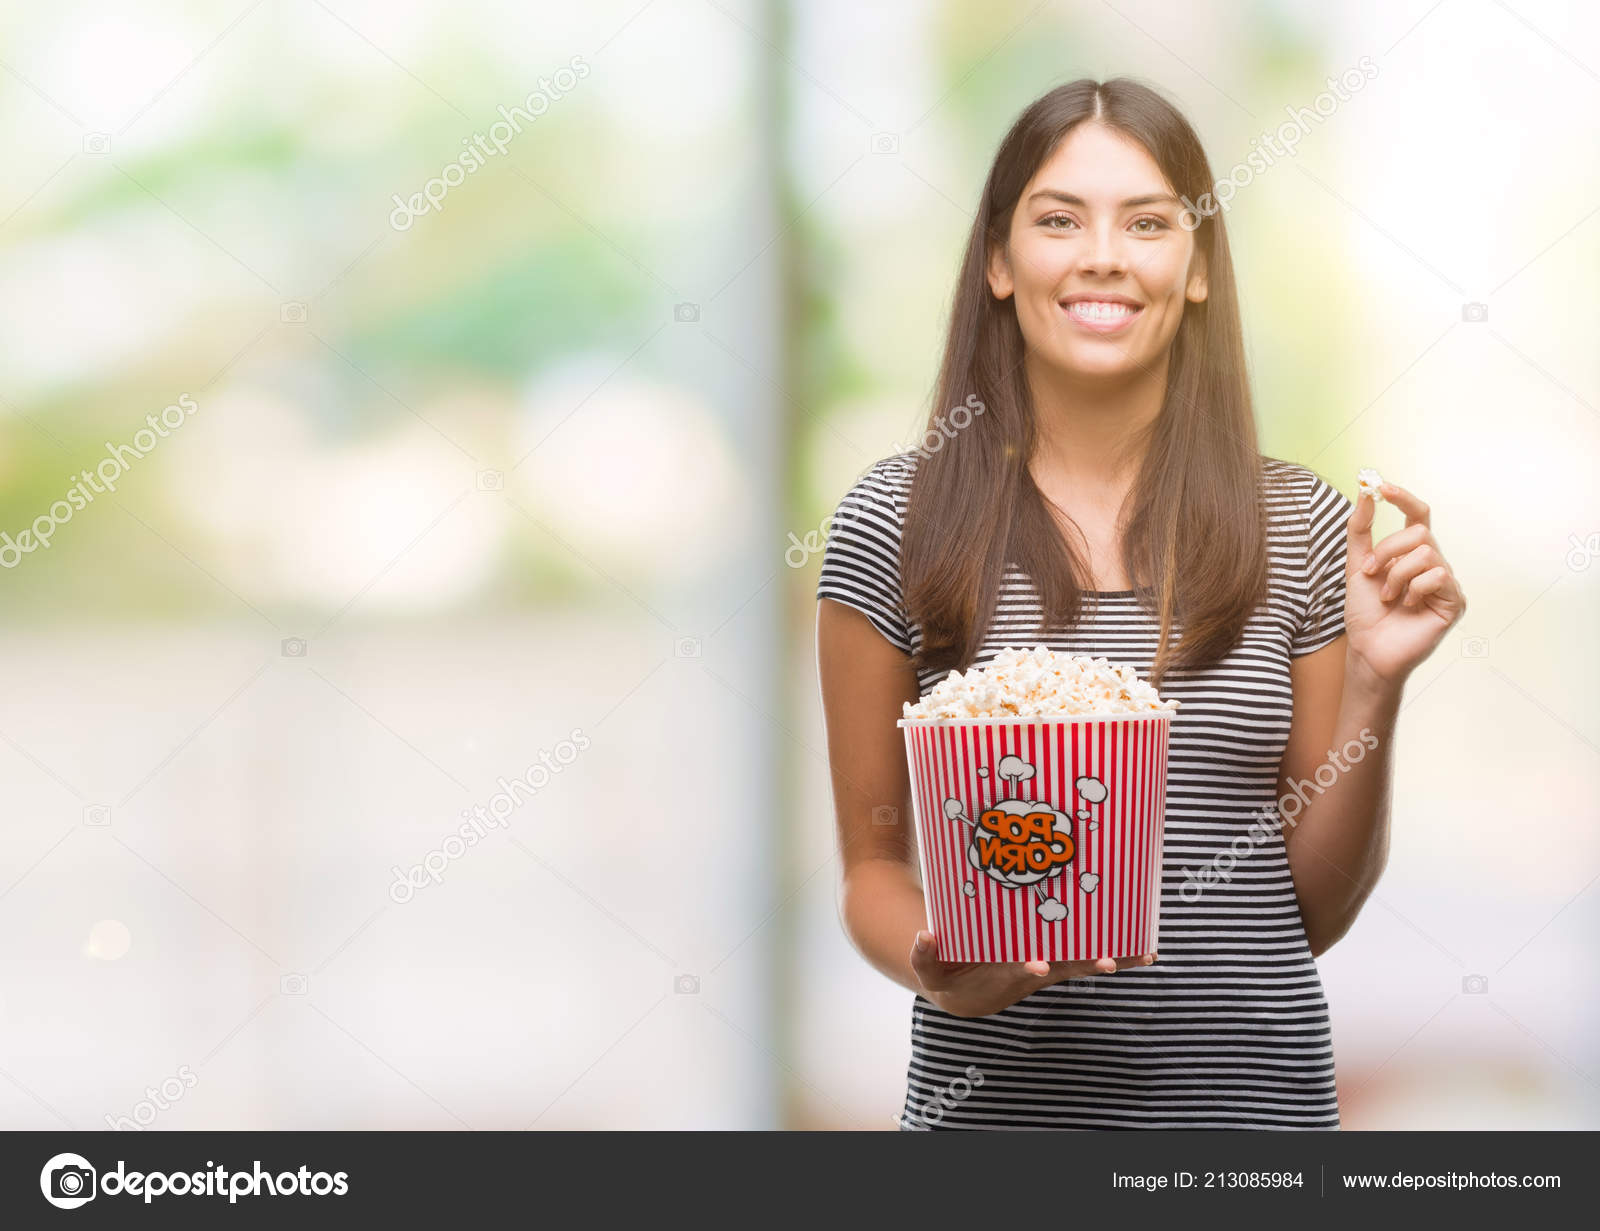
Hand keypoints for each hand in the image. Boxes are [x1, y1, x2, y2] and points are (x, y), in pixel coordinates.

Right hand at [908, 930, 1155, 1017]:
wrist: (967, 994)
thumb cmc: (947, 976)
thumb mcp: (930, 971)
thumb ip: (924, 956)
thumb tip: (924, 934)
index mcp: (1001, 972)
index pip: (1017, 969)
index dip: (1028, 966)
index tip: (1037, 963)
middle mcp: (1032, 970)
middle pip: (1062, 968)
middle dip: (1085, 963)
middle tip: (1111, 962)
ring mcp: (1048, 965)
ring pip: (1083, 962)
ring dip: (1114, 959)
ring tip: (1145, 954)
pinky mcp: (1057, 958)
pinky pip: (1088, 955)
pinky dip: (1118, 954)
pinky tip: (1145, 950)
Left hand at [1345, 480, 1466, 688]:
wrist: (1368, 649)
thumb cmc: (1365, 612)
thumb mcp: (1356, 566)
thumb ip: (1360, 531)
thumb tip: (1364, 493)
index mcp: (1411, 553)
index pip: (1417, 515)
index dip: (1403, 497)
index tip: (1381, 487)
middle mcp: (1433, 563)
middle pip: (1418, 533)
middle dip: (1387, 551)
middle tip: (1370, 573)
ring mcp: (1446, 582)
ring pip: (1426, 553)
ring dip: (1396, 575)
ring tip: (1388, 597)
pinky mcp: (1455, 601)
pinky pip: (1438, 576)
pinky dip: (1415, 589)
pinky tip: (1408, 605)